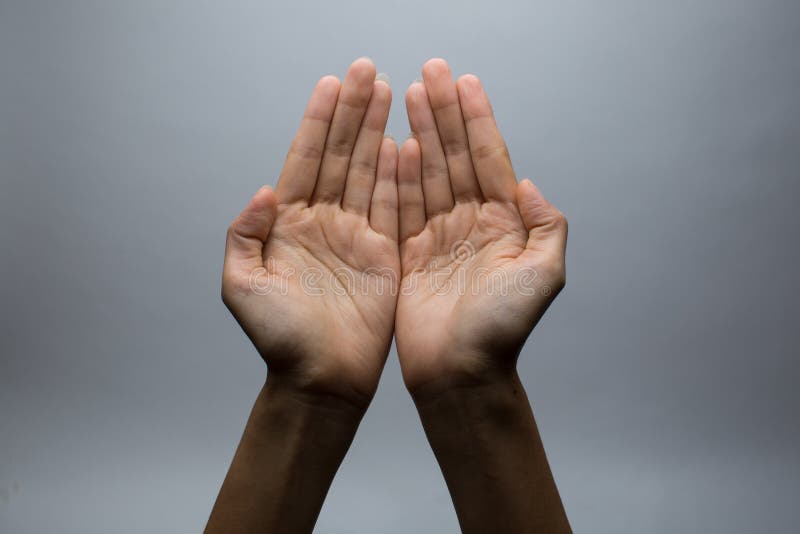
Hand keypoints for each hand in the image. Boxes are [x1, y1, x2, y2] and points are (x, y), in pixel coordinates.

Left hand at [222, 58, 398, 407]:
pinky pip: (395, 207)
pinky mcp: (384, 255)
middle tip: (368, 71)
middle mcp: (323, 222)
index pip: (306, 161)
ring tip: (390, 93)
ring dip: (379, 132)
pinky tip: (407, 143)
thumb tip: (263, 192)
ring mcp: (355, 236)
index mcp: (289, 224)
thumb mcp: (243, 287)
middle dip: (354, 113)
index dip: (319, 122)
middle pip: (341, 157)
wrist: (321, 379)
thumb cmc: (279, 340)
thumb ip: (245, 235)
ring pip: (370, 173)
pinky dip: (402, 176)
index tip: (332, 85)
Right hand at [395, 59, 567, 396]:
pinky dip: (397, 174)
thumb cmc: (501, 331)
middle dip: (445, 114)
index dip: (478, 120)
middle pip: (456, 157)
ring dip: (421, 133)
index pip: (489, 159)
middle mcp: (472, 223)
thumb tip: (529, 185)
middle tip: (431, 73)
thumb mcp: (542, 276)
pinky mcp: (410, 252)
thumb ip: (546, 227)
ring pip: (428, 173)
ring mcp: (440, 236)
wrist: (460, 373)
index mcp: (504, 223)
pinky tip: (394, 143)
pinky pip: (402, 205)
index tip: (465, 82)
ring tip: (410, 94)